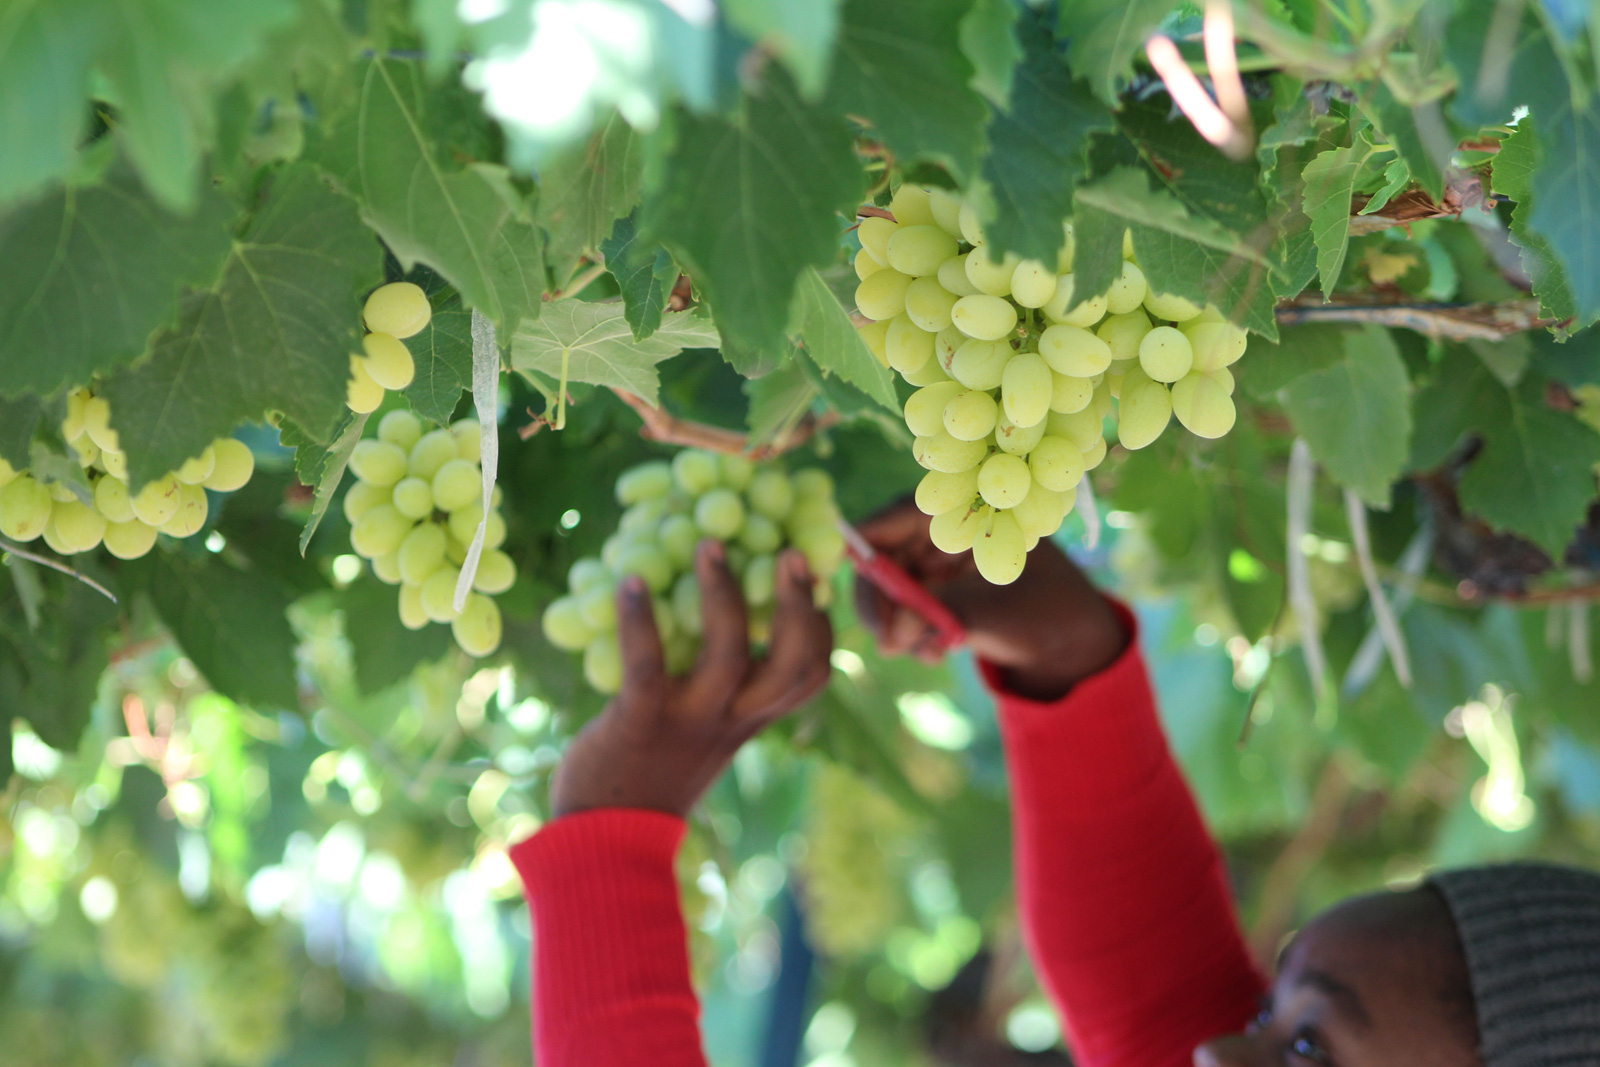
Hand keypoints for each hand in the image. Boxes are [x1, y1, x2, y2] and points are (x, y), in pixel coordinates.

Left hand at [550, 542, 833, 819]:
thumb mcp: (699, 730)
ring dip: (722, 595)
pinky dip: (640, 621)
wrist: (602, 839)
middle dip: (799, 606)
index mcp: (748, 719)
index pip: (810, 675)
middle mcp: (731, 720)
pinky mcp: (640, 722)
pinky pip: (647, 666)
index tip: (810, 575)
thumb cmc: (648, 770)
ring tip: (710, 547)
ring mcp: (688, 721)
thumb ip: (713, 686)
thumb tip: (705, 610)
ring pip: (728, 657)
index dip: (820, 625)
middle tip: (789, 553)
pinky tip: (631, 582)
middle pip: (793, 665)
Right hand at [853, 500, 1128, 700]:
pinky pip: (901, 610)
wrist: (1074, 642)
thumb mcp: (1004, 615)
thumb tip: (894, 634)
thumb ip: (948, 618)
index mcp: (968, 512)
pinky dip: (909, 634)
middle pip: (884, 553)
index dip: (870, 544)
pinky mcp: (933, 594)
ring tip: (926, 652)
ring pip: (888, 586)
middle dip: (880, 599)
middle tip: (889, 642)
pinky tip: (934, 652)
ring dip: (895, 624)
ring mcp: (936, 563)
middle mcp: (944, 531)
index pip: (898, 514)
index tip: (863, 585)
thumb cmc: (1053, 614)